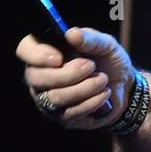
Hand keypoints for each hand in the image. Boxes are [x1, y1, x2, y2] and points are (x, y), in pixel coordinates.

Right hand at [17, 26, 135, 130]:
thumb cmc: (109, 61)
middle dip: (68, 74)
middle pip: (37, 78)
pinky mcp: (61, 117)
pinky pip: (70, 113)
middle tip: (90, 66)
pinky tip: (104, 93)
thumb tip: (71, 34)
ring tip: (103, 79)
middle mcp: (40, 76)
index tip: (59, 58)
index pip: (25, 50)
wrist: (125, 86)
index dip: (37, 55)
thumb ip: (90, 38)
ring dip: (84, 88)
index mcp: (46, 52)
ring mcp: (48, 99)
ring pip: (55, 97)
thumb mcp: (106, 45)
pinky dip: (91, 102)